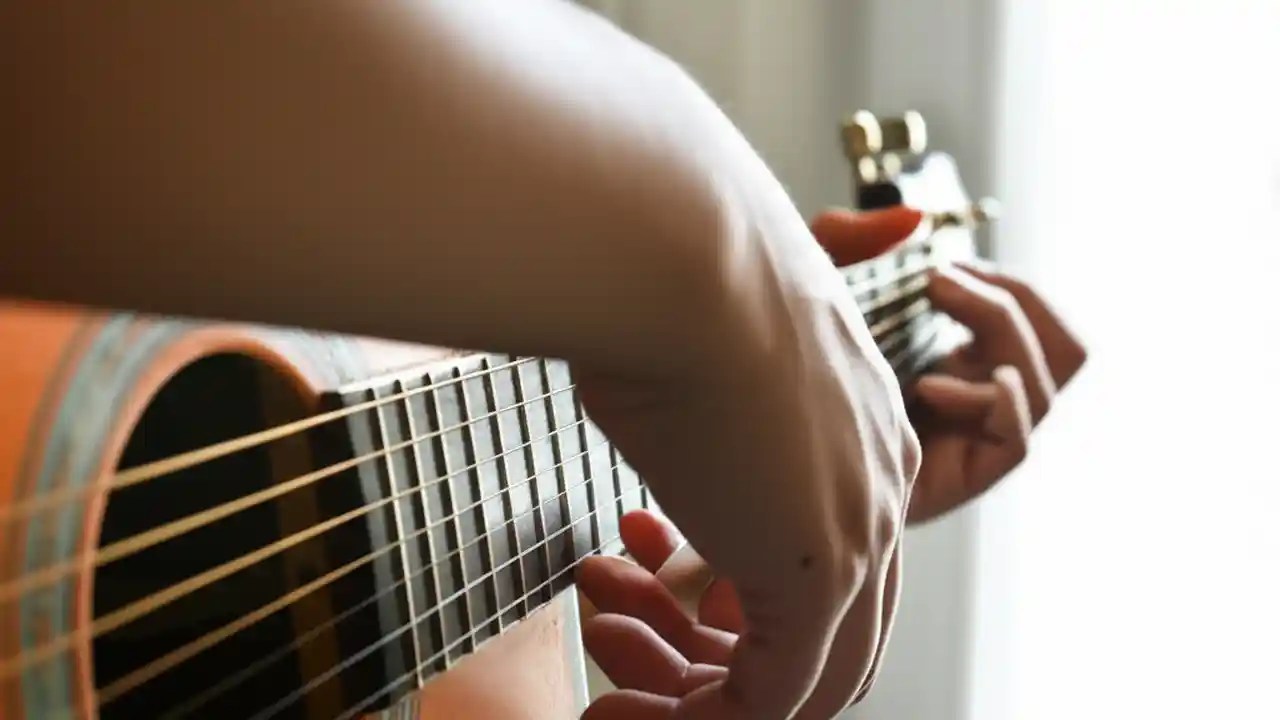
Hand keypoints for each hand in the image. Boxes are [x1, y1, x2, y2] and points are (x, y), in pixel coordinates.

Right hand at [574, 208, 1087, 719]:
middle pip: (845, 640)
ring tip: (612, 700)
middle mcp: (878, 484)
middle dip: (741, 676)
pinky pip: (769, 700)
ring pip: (815, 684)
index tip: (650, 602)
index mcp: (862, 432)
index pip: (845, 566)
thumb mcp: (724, 313)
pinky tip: (616, 707)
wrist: (681, 253)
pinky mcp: (820, 568)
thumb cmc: (677, 273)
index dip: (749, 612)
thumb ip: (799, 302)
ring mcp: (859, 528)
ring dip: (707, 707)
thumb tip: (906, 219)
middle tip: (635, 669)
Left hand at [812, 208, 1087, 522]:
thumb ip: (853, 244)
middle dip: (1017, 298)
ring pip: (1045, 385)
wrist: (772, 455)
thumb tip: (916, 218)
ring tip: (930, 303)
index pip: (1038, 317)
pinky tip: (925, 386)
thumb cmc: (795, 375)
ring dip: (999, 329)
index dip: (1007, 282)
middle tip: (941, 280)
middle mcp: (986, 398)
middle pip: (1066, 348)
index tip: (938, 263)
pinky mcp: (967, 477)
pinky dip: (986, 399)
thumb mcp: (819, 295)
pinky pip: (1018, 438)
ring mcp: (981, 439)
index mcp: (969, 358)